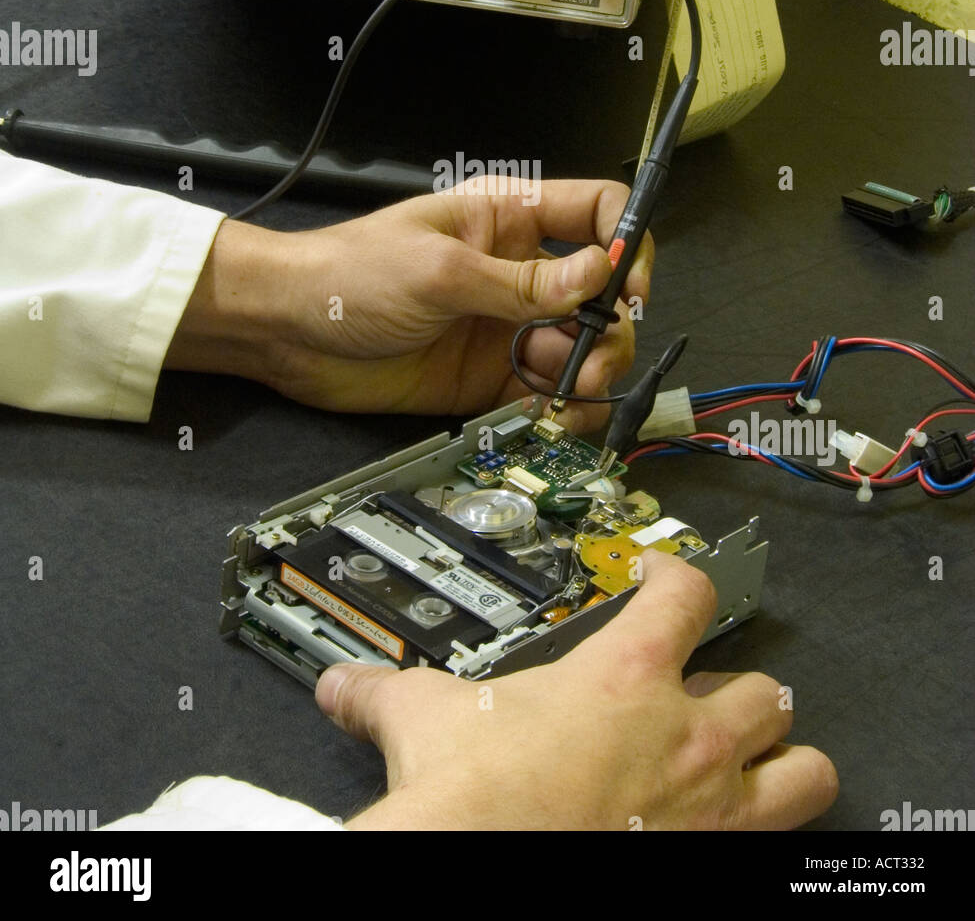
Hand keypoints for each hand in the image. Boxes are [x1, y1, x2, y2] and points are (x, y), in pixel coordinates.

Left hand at [166, 177, 651, 430]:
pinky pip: (548, 390)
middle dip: (612, 325)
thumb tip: (597, 275)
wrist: (288, 333)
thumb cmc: (348, 275)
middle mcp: (517, 271)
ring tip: (567, 388)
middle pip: (603, 291)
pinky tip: (550, 411)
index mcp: (508, 220)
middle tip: (593, 356)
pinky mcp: (491, 376)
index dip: (626, 244)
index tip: (629, 287)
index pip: (596, 213)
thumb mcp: (440, 271)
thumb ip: (521, 282)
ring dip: (590, 369)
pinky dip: (562, 405)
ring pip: (583, 345)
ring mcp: (506, 325)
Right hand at [316, 550, 837, 831]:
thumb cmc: (478, 800)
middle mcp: (684, 738)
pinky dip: (764, 837)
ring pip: (803, 770)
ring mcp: (710, 810)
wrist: (484, 865)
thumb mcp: (426, 719)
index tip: (667, 578)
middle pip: (763, 689)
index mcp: (625, 679)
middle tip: (711, 689)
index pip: (685, 596)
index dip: (680, 577)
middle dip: (743, 687)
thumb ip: (388, 692)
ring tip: (763, 760)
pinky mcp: (713, 867)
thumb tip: (345, 686)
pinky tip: (735, 833)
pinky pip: (776, 847)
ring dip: (785, 760)